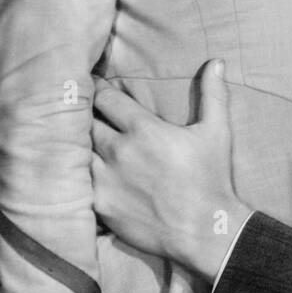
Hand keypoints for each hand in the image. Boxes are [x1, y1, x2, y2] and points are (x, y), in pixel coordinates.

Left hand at [91, 60, 250, 279]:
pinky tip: (75, 173)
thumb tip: (216, 62)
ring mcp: (104, 179)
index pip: (104, 98)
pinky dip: (75, 175)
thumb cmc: (212, 179)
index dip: (99, 90)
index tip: (96, 87)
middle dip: (83, 114)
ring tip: (74, 141)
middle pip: (83, 121)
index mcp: (144, 129)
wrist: (204, 230)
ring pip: (74, 151)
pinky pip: (76, 183)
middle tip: (81, 110)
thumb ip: (213, 94)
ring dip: (76, 144)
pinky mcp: (99, 205)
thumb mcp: (217, 132)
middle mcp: (118, 150)